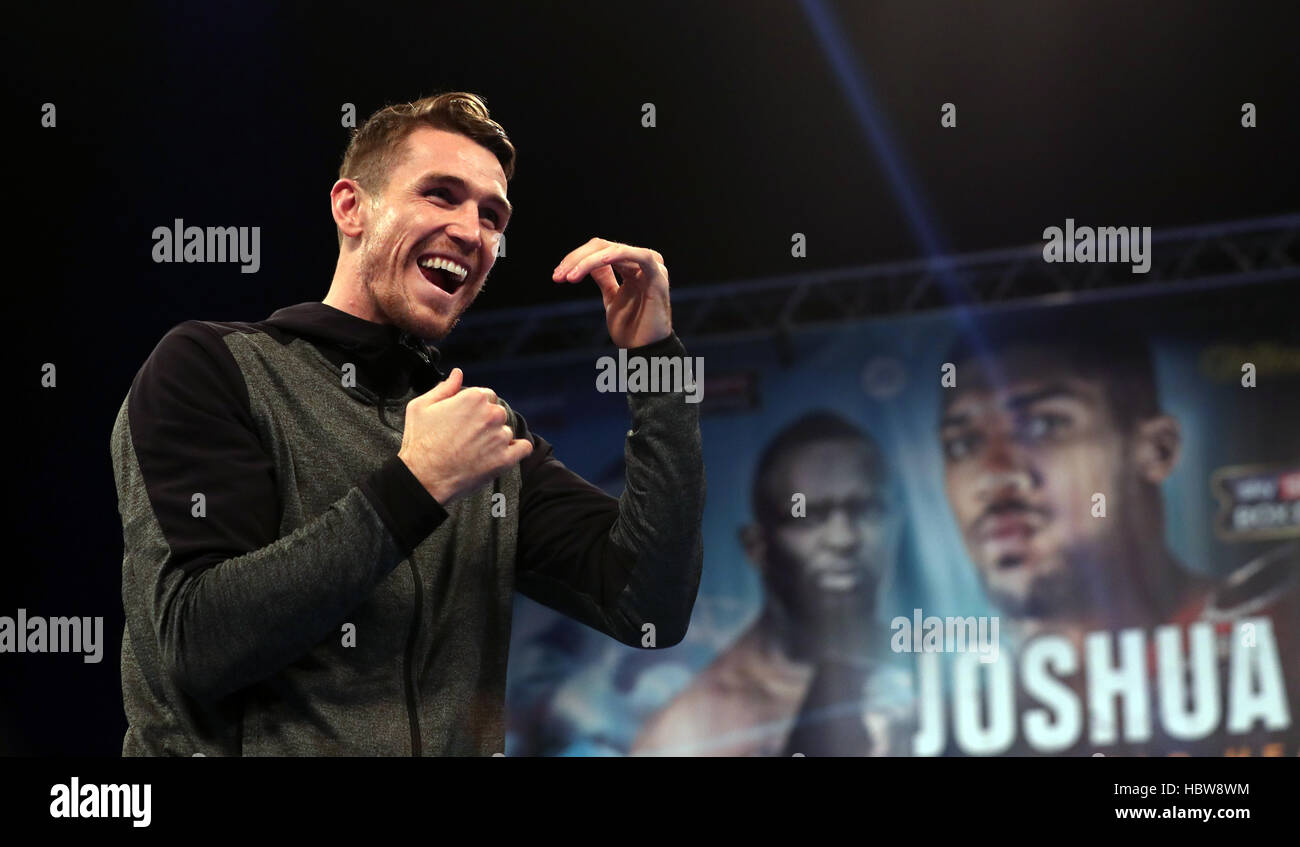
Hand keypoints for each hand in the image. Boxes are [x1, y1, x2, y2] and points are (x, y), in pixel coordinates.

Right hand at [397, 368, 532, 505]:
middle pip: (497, 413)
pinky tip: (503, 454)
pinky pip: (523, 448)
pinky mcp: (505, 459)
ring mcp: (500, 437)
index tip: (465, 420)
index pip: (487, 396)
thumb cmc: (419, 442)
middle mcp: (491, 414)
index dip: (475, 408)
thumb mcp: (421, 406)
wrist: (423, 477)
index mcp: (474, 398)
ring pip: (506, 433)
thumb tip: (457, 373)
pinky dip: (516, 450)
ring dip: (495, 440)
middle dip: (486, 423)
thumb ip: (444, 388)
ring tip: (474, 451)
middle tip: (467, 437)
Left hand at [552, 238, 671, 347]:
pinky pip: (639, 256)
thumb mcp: (611, 298)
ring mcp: (652, 267)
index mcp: (632, 266)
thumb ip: (605, 278)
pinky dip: (616, 255)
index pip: (599, 250)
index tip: (557, 276)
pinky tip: (599, 262)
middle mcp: (642, 262)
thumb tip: (590, 263)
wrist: (645, 351)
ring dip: (588, 261)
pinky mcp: (658, 276)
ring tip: (570, 277)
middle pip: (603, 246)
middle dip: (576, 259)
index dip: (575, 259)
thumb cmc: (631, 328)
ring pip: (614, 250)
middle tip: (558, 276)